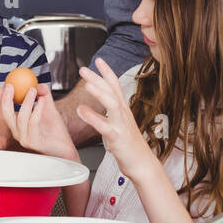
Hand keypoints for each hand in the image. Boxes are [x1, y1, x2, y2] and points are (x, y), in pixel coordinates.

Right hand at [0, 82, 78, 160]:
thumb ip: (43, 95)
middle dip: (6, 99)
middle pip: (5, 115)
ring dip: (26, 102)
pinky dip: (37, 110)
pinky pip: (33, 123)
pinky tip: (43, 101)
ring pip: (21, 118)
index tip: (6, 85)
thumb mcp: (48, 108)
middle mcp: (17, 133)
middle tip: (10, 86)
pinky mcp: (34, 142)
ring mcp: (24, 139)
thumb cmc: (55, 131)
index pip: (1, 112)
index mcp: (15, 125)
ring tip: (33, 90)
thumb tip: (38, 84)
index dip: (0, 98)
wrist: (65, 148)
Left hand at [73, 58, 154, 177]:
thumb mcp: (119, 123)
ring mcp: (121, 125)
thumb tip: (91, 103)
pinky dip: (92, 117)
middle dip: (99, 77)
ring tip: (87, 83)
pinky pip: (104, 126)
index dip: (108, 72)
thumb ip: (108, 111)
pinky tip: (81, 111)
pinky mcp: (117, 138)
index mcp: (123, 110)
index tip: (98, 60)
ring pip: (112, 104)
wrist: (141, 163)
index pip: (116, 86)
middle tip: (84, 68)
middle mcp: (123, 114)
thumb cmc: (128, 144)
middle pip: (112, 91)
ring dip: (99, 92)